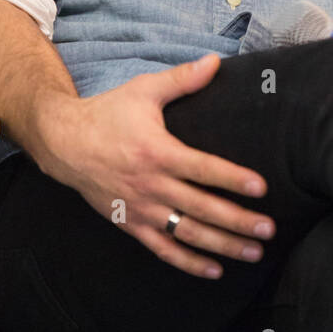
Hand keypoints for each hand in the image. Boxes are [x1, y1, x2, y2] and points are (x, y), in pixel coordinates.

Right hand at [31, 54, 274, 279]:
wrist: (64, 143)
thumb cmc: (108, 113)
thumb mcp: (144, 90)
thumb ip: (182, 79)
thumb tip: (215, 62)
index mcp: (158, 152)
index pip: (203, 169)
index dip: (233, 179)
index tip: (261, 188)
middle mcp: (152, 185)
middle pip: (202, 208)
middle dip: (237, 221)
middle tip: (268, 230)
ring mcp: (141, 209)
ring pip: (188, 233)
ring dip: (222, 245)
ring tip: (253, 252)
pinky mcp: (131, 224)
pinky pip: (163, 249)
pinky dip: (189, 263)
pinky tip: (215, 270)